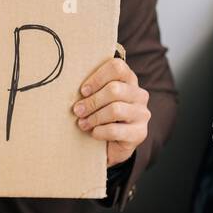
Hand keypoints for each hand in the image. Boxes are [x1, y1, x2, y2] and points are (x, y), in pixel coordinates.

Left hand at [72, 53, 149, 167]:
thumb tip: (70, 87)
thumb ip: (91, 90)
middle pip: (115, 89)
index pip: (117, 67)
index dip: (97, 78)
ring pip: (115, 110)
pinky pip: (115, 130)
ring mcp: (142, 114)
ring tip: (83, 123)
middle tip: (78, 110)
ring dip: (94, 117)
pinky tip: (93, 133)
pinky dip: (99, 132)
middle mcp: (139, 94)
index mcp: (128, 80)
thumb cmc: (101, 116)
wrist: (112, 146)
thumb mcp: (97, 99)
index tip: (83, 91)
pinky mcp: (140, 133)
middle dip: (92, 101)